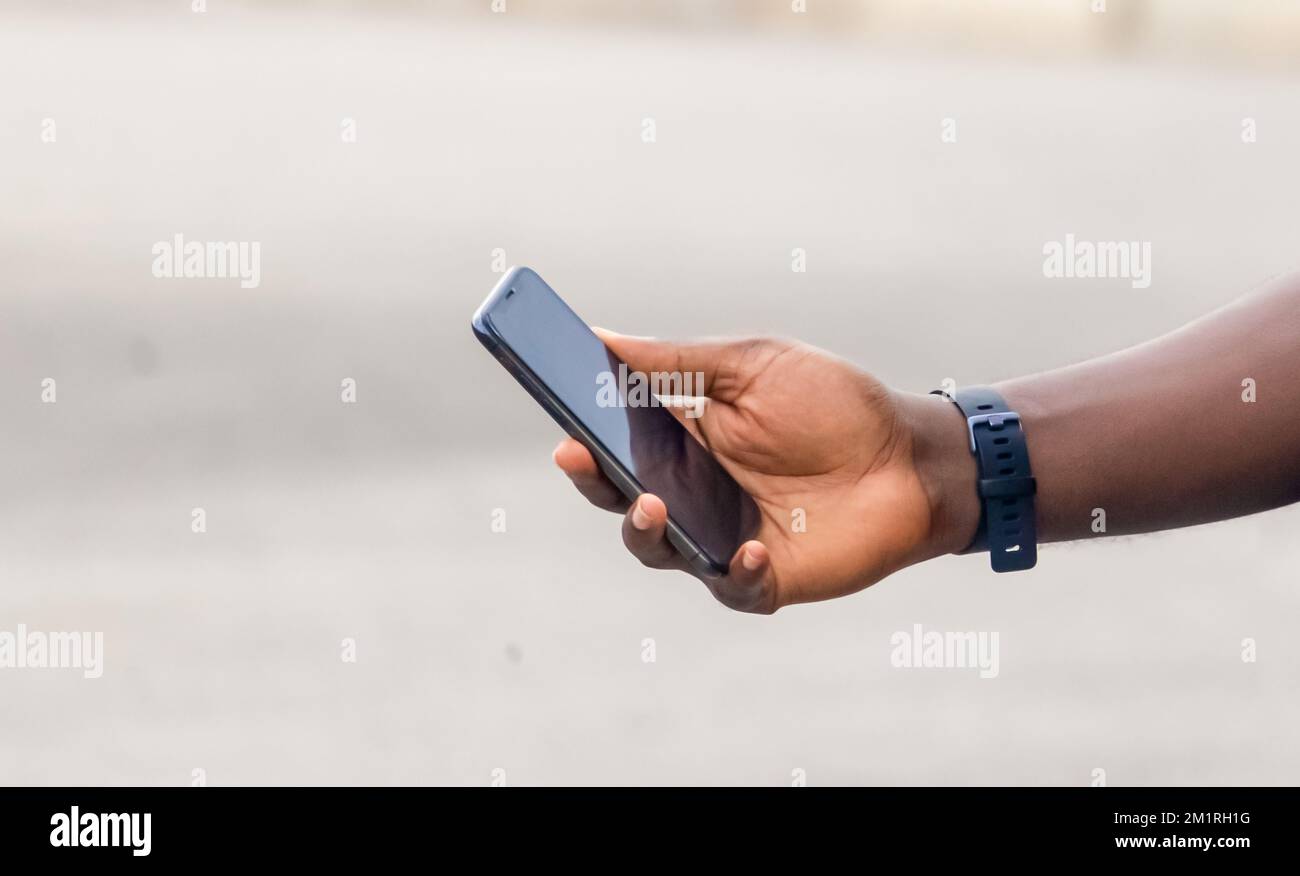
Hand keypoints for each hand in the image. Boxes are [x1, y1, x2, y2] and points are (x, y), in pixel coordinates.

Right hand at [554, 331, 980, 612]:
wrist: (911, 456)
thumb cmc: (833, 404)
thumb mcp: (752, 365)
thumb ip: (677, 361)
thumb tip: (601, 335)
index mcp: (680, 438)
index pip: (612, 439)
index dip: (579, 429)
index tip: (556, 411)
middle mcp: (689, 491)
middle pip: (618, 496)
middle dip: (592, 480)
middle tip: (578, 455)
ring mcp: (721, 537)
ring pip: (658, 548)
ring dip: (645, 530)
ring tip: (652, 503)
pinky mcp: (762, 577)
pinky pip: (731, 586)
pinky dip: (732, 572)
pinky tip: (747, 547)